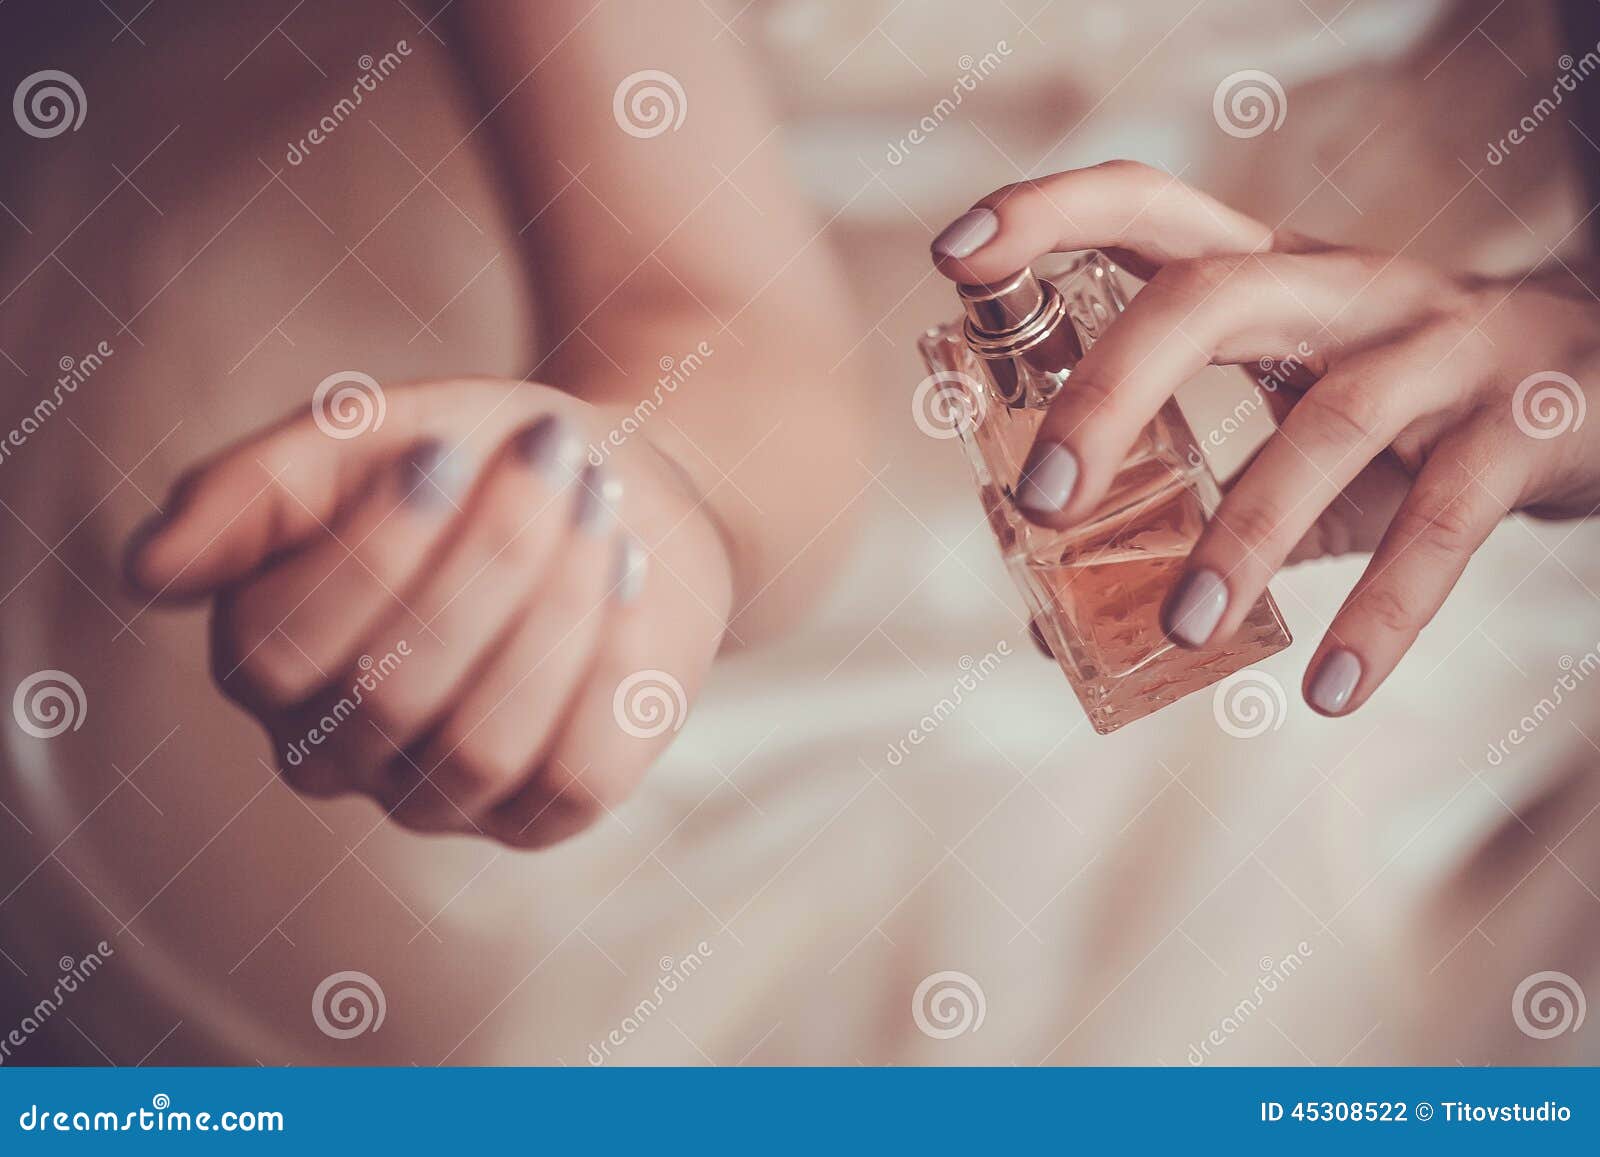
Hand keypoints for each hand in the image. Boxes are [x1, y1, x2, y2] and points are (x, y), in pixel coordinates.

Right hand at [125, 378, 731, 847]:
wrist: (603, 478)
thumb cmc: (466, 455)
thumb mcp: (356, 435)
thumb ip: (251, 493)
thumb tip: (146, 572)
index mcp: (266, 662)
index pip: (283, 649)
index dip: (370, 552)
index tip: (443, 448)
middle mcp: (340, 752)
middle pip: (392, 695)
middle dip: (485, 559)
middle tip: (549, 453)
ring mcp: (443, 796)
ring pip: (483, 746)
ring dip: (554, 608)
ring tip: (597, 499)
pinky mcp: (545, 812)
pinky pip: (574, 778)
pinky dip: (608, 669)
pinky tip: (626, 572)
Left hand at [932, 160, 1599, 715]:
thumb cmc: (1415, 404)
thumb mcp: (1303, 418)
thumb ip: (1201, 501)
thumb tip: (1058, 621)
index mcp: (1273, 276)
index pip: (1148, 208)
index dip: (1049, 216)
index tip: (956, 255)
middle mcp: (1347, 290)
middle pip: (1207, 299)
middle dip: (1109, 393)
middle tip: (1042, 502)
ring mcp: (1439, 348)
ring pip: (1328, 424)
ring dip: (1244, 535)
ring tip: (1183, 630)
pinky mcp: (1521, 424)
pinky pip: (1442, 521)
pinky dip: (1383, 612)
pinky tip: (1331, 690)